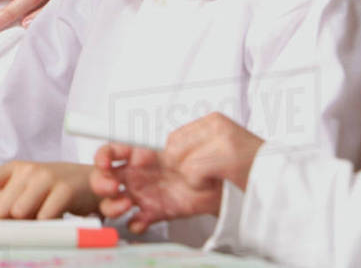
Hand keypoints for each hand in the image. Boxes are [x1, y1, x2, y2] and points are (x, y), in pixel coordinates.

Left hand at [0, 161, 100, 219]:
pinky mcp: (64, 189)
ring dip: (27, 224)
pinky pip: (44, 217)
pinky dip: (45, 225)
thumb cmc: (55, 190)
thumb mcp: (26, 192)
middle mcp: (28, 170)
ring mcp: (46, 177)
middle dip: (6, 222)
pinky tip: (53, 220)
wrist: (92, 182)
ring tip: (41, 219)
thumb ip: (2, 201)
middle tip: (23, 225)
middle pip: (1, 206)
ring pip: (19, 213)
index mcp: (14, 169)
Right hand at [92, 113, 263, 232]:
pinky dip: (135, 222)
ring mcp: (157, 190)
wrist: (258, 179)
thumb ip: (192, 147)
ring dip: (114, 202)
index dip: (107, 152)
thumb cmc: (238, 151)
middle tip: (115, 184)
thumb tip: (172, 162)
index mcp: (157, 145)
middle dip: (102, 178)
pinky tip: (140, 221)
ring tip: (128, 203)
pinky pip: (141, 218)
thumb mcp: (218, 137)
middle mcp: (151, 168)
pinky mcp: (167, 210)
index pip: (120, 145)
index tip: (108, 161)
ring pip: (120, 196)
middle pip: (111, 172)